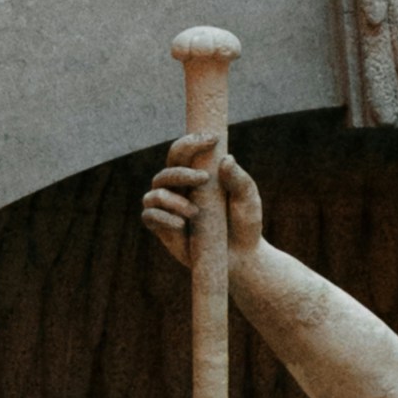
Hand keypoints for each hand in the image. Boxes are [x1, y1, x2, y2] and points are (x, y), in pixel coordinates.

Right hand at [142, 148, 265, 278]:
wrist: (241, 257)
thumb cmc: (244, 223)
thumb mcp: (248, 199)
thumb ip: (239, 179)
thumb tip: (226, 159)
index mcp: (195, 175)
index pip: (182, 153)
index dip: (191, 142)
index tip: (212, 140)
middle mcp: (178, 189)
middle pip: (166, 171)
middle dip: (181, 172)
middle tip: (204, 178)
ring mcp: (169, 209)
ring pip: (154, 193)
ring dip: (172, 199)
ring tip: (195, 212)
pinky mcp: (164, 229)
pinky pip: (149, 215)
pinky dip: (163, 217)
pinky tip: (181, 224)